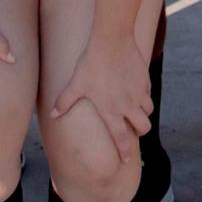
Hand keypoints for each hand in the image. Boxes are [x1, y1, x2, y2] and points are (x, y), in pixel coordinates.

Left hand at [50, 36, 152, 161]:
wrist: (111, 42)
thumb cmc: (91, 64)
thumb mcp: (76, 84)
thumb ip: (64, 101)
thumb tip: (52, 115)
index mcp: (111, 111)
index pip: (120, 138)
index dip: (124, 151)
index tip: (126, 159)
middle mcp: (128, 105)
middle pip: (143, 127)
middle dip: (140, 131)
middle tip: (135, 128)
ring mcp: (138, 93)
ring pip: (148, 111)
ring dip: (143, 113)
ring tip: (135, 109)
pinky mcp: (145, 80)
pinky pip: (147, 92)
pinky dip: (144, 94)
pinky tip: (136, 88)